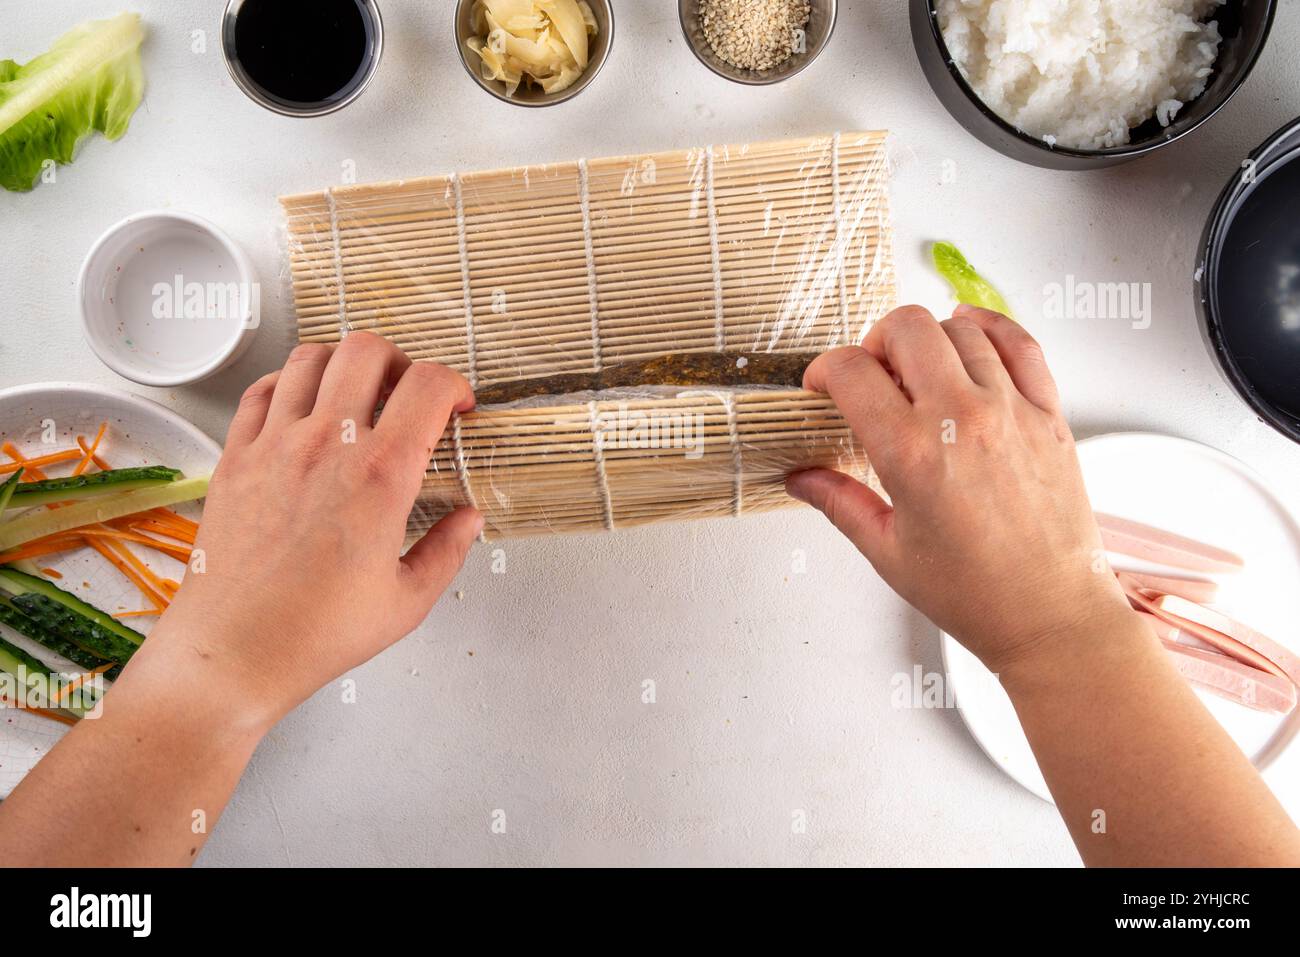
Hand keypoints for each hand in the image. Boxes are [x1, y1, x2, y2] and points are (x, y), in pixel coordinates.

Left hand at [146, 333, 481, 725]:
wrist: (233, 652)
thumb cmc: (313, 633)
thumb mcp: (406, 602)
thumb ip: (447, 551)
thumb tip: (468, 522)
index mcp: (381, 476)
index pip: (429, 386)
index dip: (455, 385)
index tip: (457, 405)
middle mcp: (328, 445)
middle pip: (368, 349)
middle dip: (400, 361)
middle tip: (407, 392)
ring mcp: (275, 445)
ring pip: (312, 357)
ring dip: (343, 365)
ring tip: (355, 394)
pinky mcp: (236, 457)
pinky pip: (261, 390)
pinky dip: (288, 384)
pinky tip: (301, 409)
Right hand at [787, 305, 1134, 679]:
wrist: (1050, 615)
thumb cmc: (977, 594)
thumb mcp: (888, 552)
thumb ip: (840, 503)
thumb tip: (802, 480)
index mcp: (911, 454)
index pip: (852, 372)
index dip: (825, 370)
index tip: (823, 385)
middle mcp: (961, 419)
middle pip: (905, 328)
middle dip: (874, 341)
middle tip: (871, 374)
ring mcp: (1011, 410)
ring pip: (958, 328)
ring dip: (927, 340)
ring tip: (918, 370)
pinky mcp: (1048, 414)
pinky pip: (1020, 343)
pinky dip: (991, 327)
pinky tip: (971, 333)